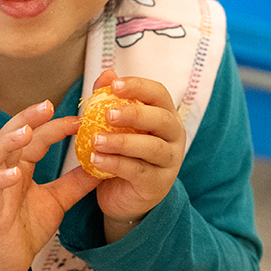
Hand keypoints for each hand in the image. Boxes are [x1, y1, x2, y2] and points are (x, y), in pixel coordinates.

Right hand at [0, 99, 99, 270]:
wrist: (7, 262)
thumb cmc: (24, 228)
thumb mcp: (58, 201)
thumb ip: (76, 183)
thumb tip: (102, 164)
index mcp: (20, 167)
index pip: (36, 138)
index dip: (54, 126)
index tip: (80, 119)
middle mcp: (3, 171)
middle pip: (11, 136)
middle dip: (28, 119)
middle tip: (48, 106)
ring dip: (8, 142)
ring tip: (26, 132)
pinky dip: (0, 179)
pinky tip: (14, 174)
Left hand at [84, 69, 186, 238]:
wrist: (125, 197)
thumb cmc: (123, 155)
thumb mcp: (115, 127)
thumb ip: (110, 100)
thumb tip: (107, 73)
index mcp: (165, 116)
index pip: (159, 93)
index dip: (138, 86)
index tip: (113, 85)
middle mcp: (174, 137)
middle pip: (161, 119)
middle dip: (134, 114)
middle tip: (107, 114)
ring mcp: (170, 162)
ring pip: (151, 148)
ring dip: (122, 142)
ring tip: (96, 140)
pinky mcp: (158, 184)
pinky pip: (138, 171)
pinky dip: (116, 164)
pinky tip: (96, 160)